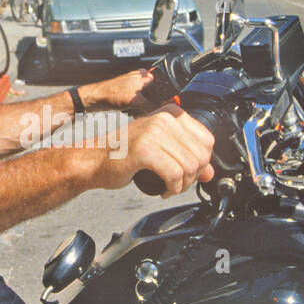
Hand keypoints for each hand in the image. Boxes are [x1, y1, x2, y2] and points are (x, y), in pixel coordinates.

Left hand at [82, 68, 157, 113]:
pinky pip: (137, 103)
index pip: (160, 87)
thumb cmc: (109, 94)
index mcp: (143, 75)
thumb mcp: (135, 101)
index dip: (159, 99)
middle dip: (148, 106)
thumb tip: (162, 108)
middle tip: (141, 110)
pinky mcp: (127, 93)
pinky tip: (129, 110)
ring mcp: (133, 86)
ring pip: (145, 101)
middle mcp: (139, 79)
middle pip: (153, 95)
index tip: (157, 107)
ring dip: (141, 108)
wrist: (95, 99)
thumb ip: (151, 104)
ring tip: (133, 110)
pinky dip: (135, 108)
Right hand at [95, 105, 213, 197]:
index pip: (207, 139)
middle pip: (201, 155)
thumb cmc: (124, 154)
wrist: (94, 160)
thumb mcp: (160, 150)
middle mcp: (163, 118)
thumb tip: (209, 172)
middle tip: (179, 184)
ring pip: (190, 166)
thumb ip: (186, 157)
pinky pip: (174, 174)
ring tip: (171, 188)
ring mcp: (153, 133)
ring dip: (183, 185)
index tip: (189, 173)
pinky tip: (164, 191)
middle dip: (194, 176)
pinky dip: (173, 188)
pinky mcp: (144, 150)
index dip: (203, 162)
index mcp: (170, 113)